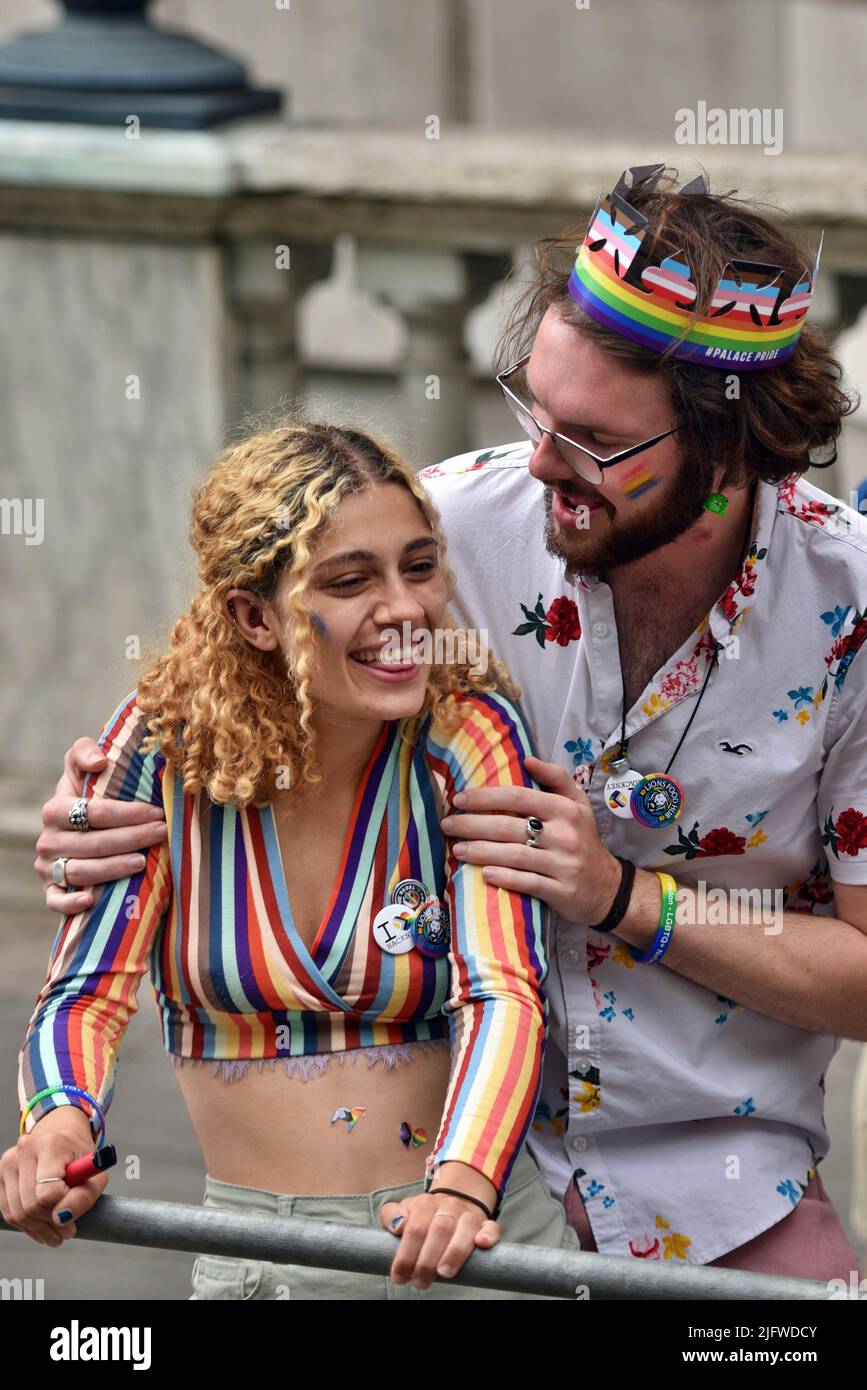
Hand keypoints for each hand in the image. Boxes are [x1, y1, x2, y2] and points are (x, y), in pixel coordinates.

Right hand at [0, 1110, 109, 1247]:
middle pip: (31, 1205)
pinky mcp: (0, 1176)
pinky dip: (26, 1227)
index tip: (74, 1211)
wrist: (62, 1141)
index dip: (62, 1207)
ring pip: (17, 1213)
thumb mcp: (95, 1176)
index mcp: (51, 1143)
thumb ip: (84, 1197)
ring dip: (39, 1229)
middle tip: (67, 1231)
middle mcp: (25, 1148)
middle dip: (51, 1223)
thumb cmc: (79, 1159)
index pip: (48, 1191)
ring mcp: (8, 1161)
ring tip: (56, 1233)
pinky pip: (8, 1213)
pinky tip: (41, 1228)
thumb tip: (61, 1217)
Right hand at [35, 736, 166, 914]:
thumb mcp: (81, 769)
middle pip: (93, 844)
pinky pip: (55, 902)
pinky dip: (70, 903)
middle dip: (132, 838)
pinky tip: (91, 900)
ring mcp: (48, 867)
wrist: (76, 827)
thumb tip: (99, 762)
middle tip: (162, 832)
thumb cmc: (86, 796)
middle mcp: (48, 840)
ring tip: (145, 861)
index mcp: (55, 809)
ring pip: (81, 872)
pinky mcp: (50, 890)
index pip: (94, 813)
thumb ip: (84, 752)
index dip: (127, 813)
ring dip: (114, 868)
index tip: (157, 812)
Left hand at [380, 1190, 500, 1289]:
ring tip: (443, 1273)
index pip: (415, 1227)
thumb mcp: (405, 1212)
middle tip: (420, 1282)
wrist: (453, 1202)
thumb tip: (397, 1225)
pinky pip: (492, 1226)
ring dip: (455, 1251)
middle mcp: (449, 1206)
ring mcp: (468, 1214)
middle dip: (428, 1259)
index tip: (400, 1276)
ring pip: (465, 1228)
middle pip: (440, 1229)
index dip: (406, 1254)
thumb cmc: (424, 1217)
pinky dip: (488, 1235)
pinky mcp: (485, 1224)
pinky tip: (481, 1244)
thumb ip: (392, 1216)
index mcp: (425, 1203)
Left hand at [439, 755, 620, 923]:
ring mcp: (563, 864)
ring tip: (456, 849)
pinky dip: (504, 878)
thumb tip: (527, 758)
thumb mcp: (578, 804)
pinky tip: (483, 874)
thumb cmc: (583, 839)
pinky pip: (527, 883)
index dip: (486, 797)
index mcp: (565, 809)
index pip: (519, 797)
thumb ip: (555, 777)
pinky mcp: (561, 891)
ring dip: (481, 852)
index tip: (459, 799)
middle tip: (447, 825)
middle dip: (473, 825)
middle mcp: (565, 834)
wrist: (607, 887)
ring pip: (514, 855)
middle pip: (510, 827)